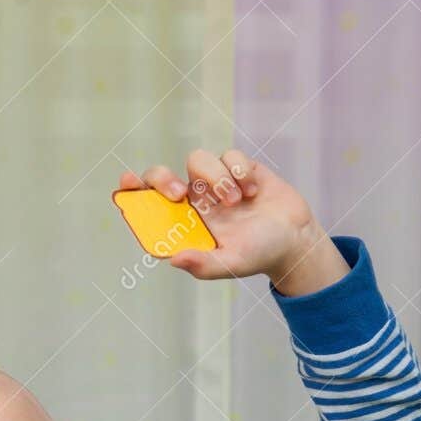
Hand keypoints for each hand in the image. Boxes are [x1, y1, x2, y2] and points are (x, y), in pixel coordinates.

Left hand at [118, 148, 342, 291]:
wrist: (294, 238)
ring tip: (236, 202)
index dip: (133, 191)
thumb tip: (174, 259)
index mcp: (184, 223)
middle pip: (163, 175)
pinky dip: (240, 171)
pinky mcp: (239, 166)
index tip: (126, 182)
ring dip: (215, 179)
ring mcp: (215, 181)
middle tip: (181, 195)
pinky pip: (229, 155)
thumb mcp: (230, 264)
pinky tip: (253, 192)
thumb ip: (203, 265)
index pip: (149, 204)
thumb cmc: (258, 255)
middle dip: (164, 179)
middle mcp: (195, 200)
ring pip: (198, 160)